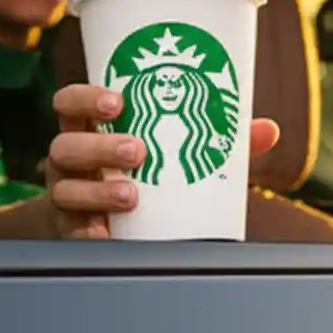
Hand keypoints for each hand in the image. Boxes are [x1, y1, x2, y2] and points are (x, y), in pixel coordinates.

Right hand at [47, 83, 280, 238]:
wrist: (110, 223)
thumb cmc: (144, 173)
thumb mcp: (173, 151)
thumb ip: (216, 140)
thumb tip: (267, 130)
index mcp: (89, 130)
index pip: (69, 104)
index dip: (85, 98)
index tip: (117, 102)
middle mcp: (71, 161)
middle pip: (65, 145)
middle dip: (100, 146)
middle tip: (138, 151)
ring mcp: (67, 196)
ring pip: (66, 189)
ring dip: (99, 191)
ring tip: (132, 195)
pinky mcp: (72, 231)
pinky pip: (73, 233)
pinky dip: (90, 232)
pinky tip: (108, 234)